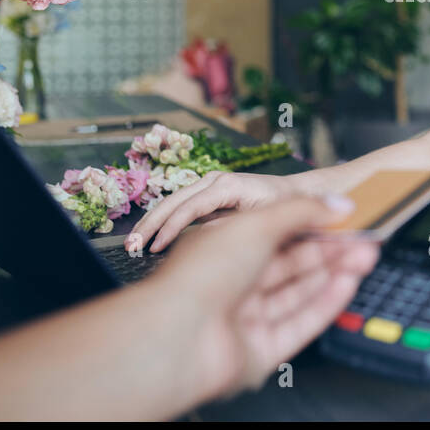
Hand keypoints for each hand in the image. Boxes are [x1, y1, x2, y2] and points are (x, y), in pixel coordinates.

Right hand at [130, 169, 300, 252]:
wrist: (298, 194)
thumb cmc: (286, 209)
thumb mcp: (264, 222)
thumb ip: (233, 228)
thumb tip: (202, 239)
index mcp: (228, 185)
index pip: (191, 207)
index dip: (171, 228)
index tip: (155, 248)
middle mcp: (215, 181)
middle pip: (174, 201)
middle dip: (151, 222)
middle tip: (131, 245)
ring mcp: (210, 186)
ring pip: (173, 202)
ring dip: (153, 221)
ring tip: (133, 243)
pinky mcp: (209, 195)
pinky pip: (181, 208)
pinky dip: (164, 221)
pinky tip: (151, 238)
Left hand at [152, 195, 378, 398]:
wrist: (179, 336)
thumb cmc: (201, 276)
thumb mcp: (257, 223)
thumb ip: (302, 211)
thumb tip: (337, 205)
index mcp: (223, 250)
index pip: (275, 235)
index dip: (311, 226)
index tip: (341, 220)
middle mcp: (233, 284)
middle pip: (290, 266)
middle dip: (328, 251)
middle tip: (362, 239)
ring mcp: (246, 319)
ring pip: (297, 294)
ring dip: (332, 274)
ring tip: (364, 257)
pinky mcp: (259, 350)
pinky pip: (299, 324)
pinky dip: (325, 304)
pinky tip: (347, 284)